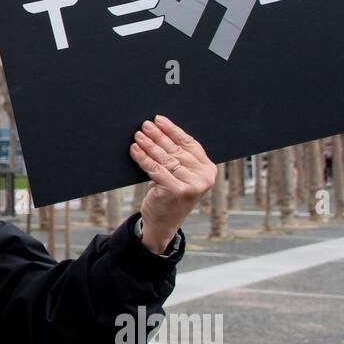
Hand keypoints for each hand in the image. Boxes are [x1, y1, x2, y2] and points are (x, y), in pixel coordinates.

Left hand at [129, 114, 217, 253]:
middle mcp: (204, 177)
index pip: (189, 143)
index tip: (159, 119)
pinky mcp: (177, 191)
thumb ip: (178, 158)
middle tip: (144, 125)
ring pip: (165, 159)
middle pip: (176, 150)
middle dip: (158, 136)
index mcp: (208, 169)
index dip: (173, 130)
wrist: (163, 224)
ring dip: (149, 145)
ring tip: (138, 135)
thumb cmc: (169, 194)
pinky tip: (135, 150)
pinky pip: (155, 169)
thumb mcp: (180, 175)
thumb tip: (158, 130)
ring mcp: (192, 185)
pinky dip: (143, 158)